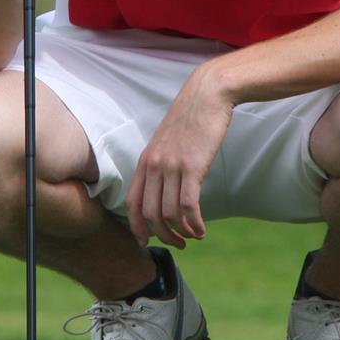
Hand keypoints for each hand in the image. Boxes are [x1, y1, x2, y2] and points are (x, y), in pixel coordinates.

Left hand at [127, 67, 233, 249]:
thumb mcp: (168, 142)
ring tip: (194, 237)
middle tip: (179, 244)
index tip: (147, 241)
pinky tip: (202, 229)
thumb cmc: (191, 119)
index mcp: (145, 160)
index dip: (137, 227)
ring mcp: (171, 166)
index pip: (132, 203)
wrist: (207, 95)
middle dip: (163, 235)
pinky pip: (188, 206)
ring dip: (182, 232)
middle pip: (150, 214)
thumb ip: (161, 163)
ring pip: (168, 213)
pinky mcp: (192, 166)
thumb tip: (164, 189)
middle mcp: (154, 165)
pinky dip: (194, 224)